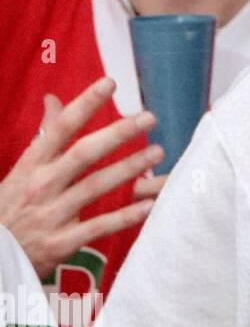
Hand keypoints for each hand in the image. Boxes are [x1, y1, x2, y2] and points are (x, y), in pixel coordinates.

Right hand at [0, 77, 163, 278]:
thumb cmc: (9, 209)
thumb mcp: (19, 171)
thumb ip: (43, 137)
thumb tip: (54, 99)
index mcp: (30, 166)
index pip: (59, 128)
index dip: (84, 104)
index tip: (109, 84)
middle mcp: (41, 186)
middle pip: (83, 154)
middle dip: (117, 134)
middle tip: (149, 118)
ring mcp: (51, 215)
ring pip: (95, 187)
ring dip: (128, 168)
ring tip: (157, 152)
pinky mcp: (60, 243)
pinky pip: (97, 227)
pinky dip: (123, 217)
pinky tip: (149, 205)